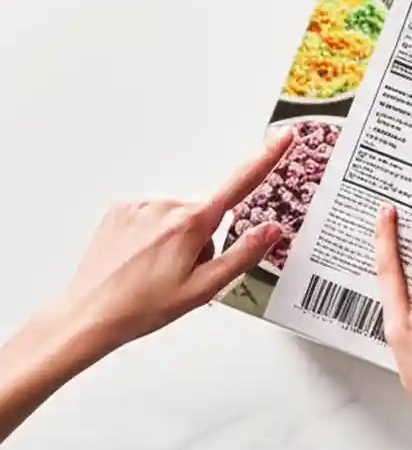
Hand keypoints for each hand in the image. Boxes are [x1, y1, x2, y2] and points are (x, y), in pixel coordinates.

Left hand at [56, 130, 293, 351]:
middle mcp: (165, 203)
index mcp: (191, 221)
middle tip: (185, 272)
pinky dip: (156, 235)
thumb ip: (243, 254)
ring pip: (180, 216)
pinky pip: (154, 216)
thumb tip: (271, 229)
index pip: (240, 181)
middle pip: (207, 212)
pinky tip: (143, 259)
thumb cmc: (143, 306)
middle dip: (206, 238)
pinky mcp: (121, 208)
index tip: (283, 136)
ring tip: (159, 270)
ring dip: (179, 238)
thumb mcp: (204, 287)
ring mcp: (140, 204)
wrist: (90, 313)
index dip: (266, 156)